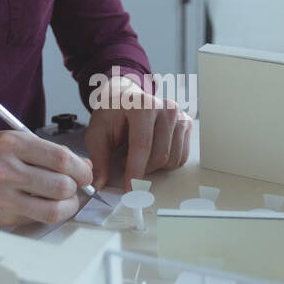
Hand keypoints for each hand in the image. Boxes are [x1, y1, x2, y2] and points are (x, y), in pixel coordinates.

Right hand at [0, 131, 93, 227]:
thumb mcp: (8, 142)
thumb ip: (45, 151)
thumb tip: (83, 165)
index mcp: (9, 144)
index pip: (61, 158)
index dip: (81, 169)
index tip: (84, 173)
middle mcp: (5, 169)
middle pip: (62, 185)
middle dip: (77, 188)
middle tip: (75, 187)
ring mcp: (1, 197)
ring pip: (54, 209)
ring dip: (67, 206)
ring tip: (64, 201)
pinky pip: (36, 220)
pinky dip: (46, 215)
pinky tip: (43, 207)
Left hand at [84, 74, 191, 190]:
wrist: (125, 95)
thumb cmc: (112, 112)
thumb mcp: (97, 132)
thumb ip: (98, 159)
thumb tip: (99, 184)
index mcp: (143, 106)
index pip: (142, 145)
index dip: (135, 171)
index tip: (129, 189)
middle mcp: (166, 108)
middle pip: (160, 156)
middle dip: (141, 169)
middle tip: (122, 161)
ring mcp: (179, 115)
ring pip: (172, 159)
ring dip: (153, 166)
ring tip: (135, 153)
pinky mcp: (187, 123)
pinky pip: (180, 156)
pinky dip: (165, 162)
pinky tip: (151, 150)